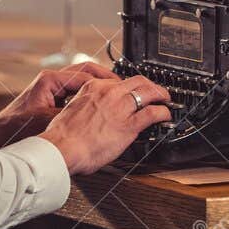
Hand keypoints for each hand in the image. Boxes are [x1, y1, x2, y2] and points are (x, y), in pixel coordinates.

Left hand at [0, 61, 116, 146]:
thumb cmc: (16, 129)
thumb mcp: (49, 122)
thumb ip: (72, 116)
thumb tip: (95, 116)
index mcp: (51, 80)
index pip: (86, 73)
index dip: (105, 80)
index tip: (118, 87)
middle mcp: (51, 80)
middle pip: (85, 71)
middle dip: (104, 77)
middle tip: (120, 87)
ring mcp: (50, 87)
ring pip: (80, 80)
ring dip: (96, 85)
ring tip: (111, 94)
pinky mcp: (49, 97)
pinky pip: (74, 90)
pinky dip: (86, 94)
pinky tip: (95, 105)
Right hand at [38, 75, 172, 174]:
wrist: (62, 148)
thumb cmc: (63, 136)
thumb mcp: (73, 109)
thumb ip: (87, 106)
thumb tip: (95, 112)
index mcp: (93, 87)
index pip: (118, 81)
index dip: (129, 87)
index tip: (132, 92)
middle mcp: (108, 93)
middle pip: (137, 81)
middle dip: (150, 85)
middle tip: (156, 91)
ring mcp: (120, 107)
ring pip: (148, 92)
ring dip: (161, 94)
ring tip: (166, 100)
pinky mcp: (128, 125)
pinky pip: (152, 113)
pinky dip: (163, 112)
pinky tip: (166, 116)